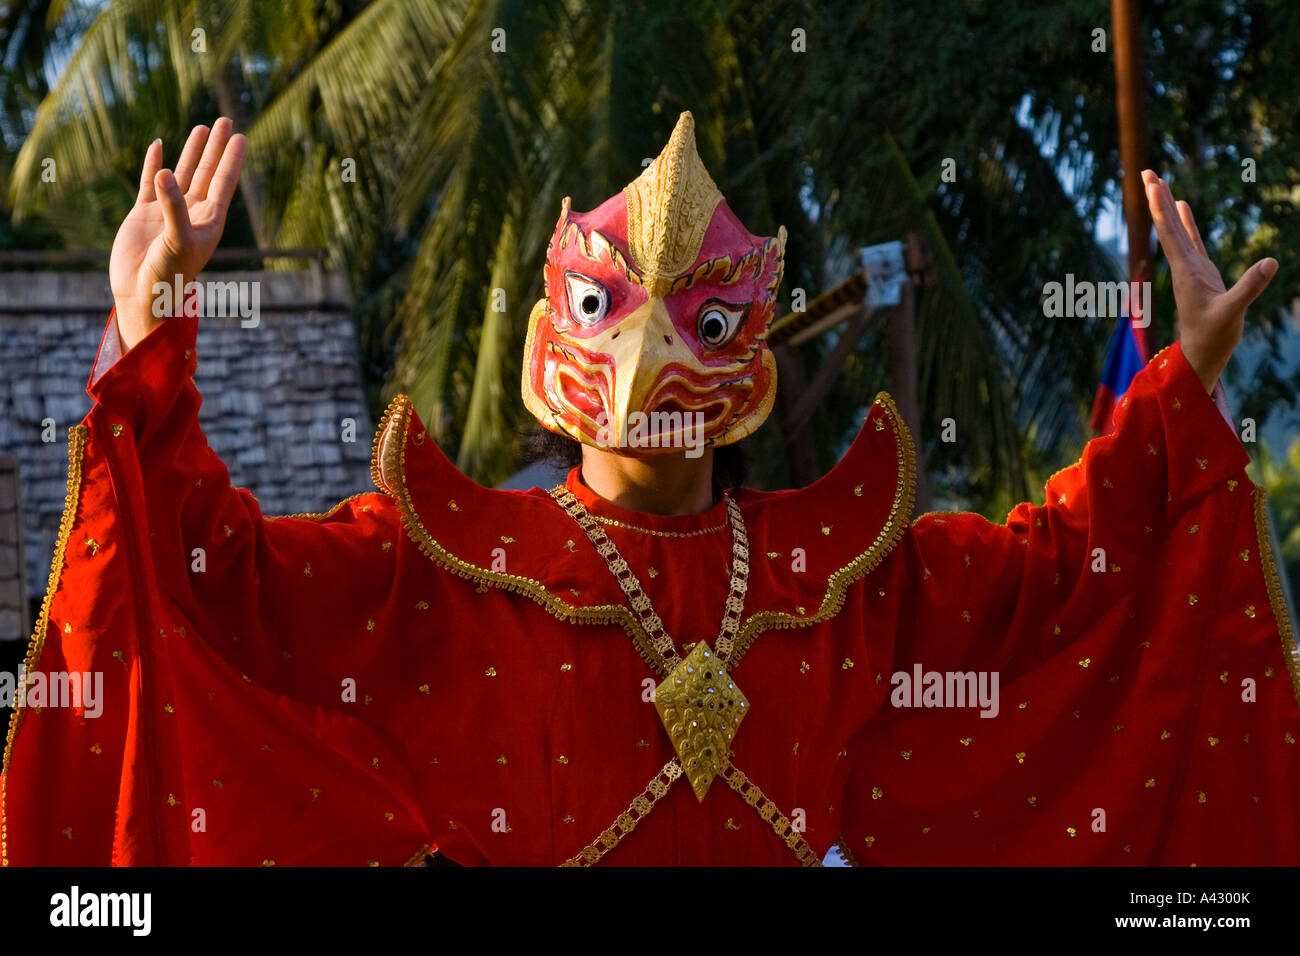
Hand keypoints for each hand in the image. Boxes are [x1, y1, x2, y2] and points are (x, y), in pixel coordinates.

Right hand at [109, 118, 246, 349]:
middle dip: (216, 147)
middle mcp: (191, 213)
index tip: (240, 136)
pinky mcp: (144, 215)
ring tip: (202, 127)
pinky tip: (159, 146)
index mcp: (208, 221)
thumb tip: (166, 172)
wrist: (143, 295)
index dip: (231, 158)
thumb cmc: (168, 274)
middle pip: (207, 172)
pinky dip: (154, 163)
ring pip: (182, 174)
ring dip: (192, 151)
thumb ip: (173, 206)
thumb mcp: (176, 240)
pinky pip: (149, 183)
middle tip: (226, 120)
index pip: (223, 182)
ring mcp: (167, 212)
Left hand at [1143, 169, 1276, 392]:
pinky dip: (1186, 222)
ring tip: (1159, 182)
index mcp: (1186, 271)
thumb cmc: (1214, 337)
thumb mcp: (1233, 312)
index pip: (1171, 233)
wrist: (1202, 354)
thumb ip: (1249, 288)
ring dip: (1167, 207)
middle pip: (1167, 226)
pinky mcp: (1200, 273)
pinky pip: (1191, 240)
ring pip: (1177, 230)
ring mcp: (1191, 267)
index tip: (1152, 183)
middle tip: (1145, 171)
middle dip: (1157, 199)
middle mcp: (1184, 266)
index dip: (1161, 207)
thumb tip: (1271, 263)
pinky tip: (1180, 205)